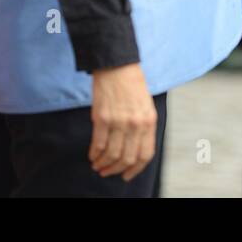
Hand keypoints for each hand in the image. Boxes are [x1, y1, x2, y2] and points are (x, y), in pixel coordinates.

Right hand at [90, 63, 157, 181]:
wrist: (117, 66)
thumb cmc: (132, 85)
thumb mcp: (146, 106)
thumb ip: (143, 127)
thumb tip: (134, 151)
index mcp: (149, 121)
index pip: (145, 154)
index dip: (135, 169)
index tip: (126, 175)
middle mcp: (135, 124)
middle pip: (127, 158)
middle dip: (116, 170)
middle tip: (107, 172)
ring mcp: (119, 121)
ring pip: (112, 154)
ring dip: (103, 164)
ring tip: (98, 165)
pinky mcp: (102, 118)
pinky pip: (98, 144)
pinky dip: (94, 153)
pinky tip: (92, 155)